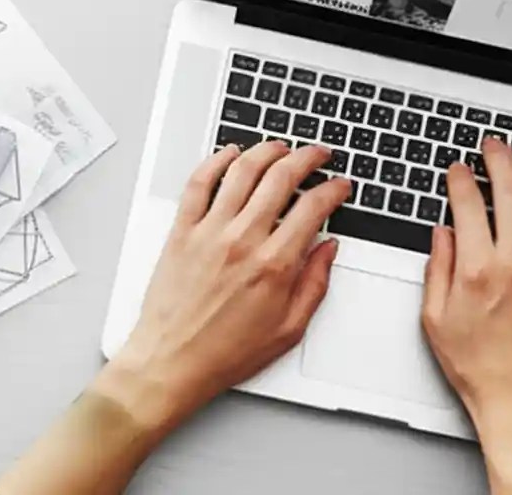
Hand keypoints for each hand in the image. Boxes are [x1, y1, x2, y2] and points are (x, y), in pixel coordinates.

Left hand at [112, 141, 351, 423]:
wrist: (171, 363)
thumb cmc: (225, 353)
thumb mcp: (289, 329)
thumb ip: (315, 284)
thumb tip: (329, 249)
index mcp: (274, 265)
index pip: (313, 207)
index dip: (333, 189)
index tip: (340, 185)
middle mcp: (243, 240)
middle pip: (281, 177)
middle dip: (307, 157)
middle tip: (318, 154)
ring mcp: (210, 232)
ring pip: (243, 170)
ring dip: (267, 150)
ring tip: (280, 147)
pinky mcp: (182, 232)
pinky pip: (199, 183)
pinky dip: (216, 161)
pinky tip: (229, 154)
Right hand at [422, 136, 511, 492]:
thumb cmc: (481, 368)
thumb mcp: (435, 319)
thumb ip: (437, 269)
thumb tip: (442, 233)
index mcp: (479, 269)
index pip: (469, 203)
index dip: (460, 179)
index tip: (458, 171)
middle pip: (511, 190)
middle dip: (498, 159)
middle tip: (493, 148)